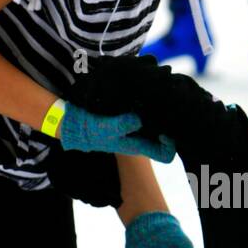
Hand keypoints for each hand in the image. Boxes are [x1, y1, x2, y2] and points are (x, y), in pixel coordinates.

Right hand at [59, 104, 174, 162]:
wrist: (76, 123)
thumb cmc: (92, 130)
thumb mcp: (106, 128)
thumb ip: (122, 125)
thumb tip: (138, 120)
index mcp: (139, 146)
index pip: (166, 154)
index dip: (171, 144)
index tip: (165, 128)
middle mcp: (142, 138)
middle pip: (166, 136)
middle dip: (168, 123)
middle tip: (165, 107)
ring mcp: (137, 128)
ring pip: (158, 123)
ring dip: (159, 112)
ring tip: (156, 98)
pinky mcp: (131, 117)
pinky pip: (147, 112)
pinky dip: (149, 104)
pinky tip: (145, 93)